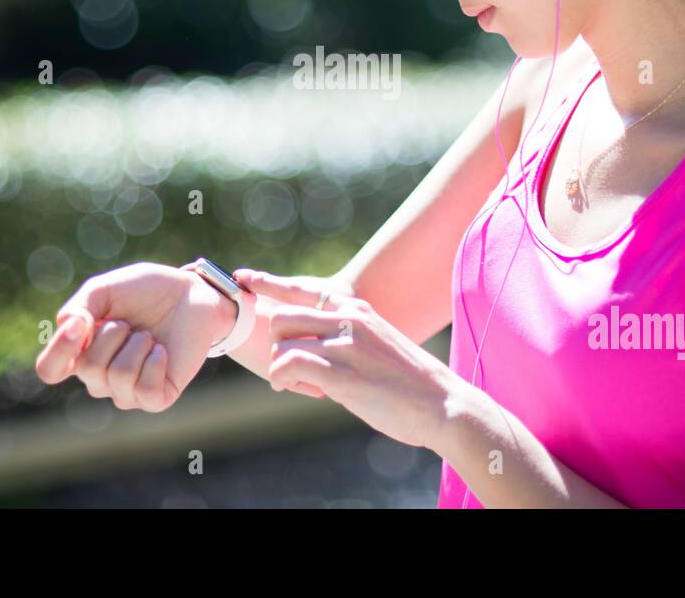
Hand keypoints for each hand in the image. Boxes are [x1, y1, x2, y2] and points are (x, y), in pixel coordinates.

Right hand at [34, 259, 239, 411]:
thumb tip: (69, 329)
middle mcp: (100, 377)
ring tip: (149, 335)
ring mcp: (127, 391)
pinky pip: (144, 391)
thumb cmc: (146, 292)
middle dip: (112, 335)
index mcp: (81, 352)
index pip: (49, 369)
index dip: (59, 351)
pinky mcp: (157, 398)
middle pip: (87, 369)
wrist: (192, 294)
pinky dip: (155, 362)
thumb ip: (79, 307)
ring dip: (136, 345)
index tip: (81, 323)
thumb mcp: (106, 289)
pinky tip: (162, 349)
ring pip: (116, 378)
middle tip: (131, 322)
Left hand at [244, 271, 455, 448]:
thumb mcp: (377, 345)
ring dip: (279, 366)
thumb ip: (345, 339)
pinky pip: (290, 365)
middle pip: (282, 316)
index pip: (303, 289)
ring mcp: (346, 345)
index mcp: (357, 309)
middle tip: (285, 368)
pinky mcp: (343, 374)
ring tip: (291, 384)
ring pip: (283, 342)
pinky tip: (291, 388)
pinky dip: (281, 378)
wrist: (442, 405)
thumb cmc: (408, 383)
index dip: (268, 284)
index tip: (242, 278)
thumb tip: (309, 353)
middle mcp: (350, 319)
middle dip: (276, 343)